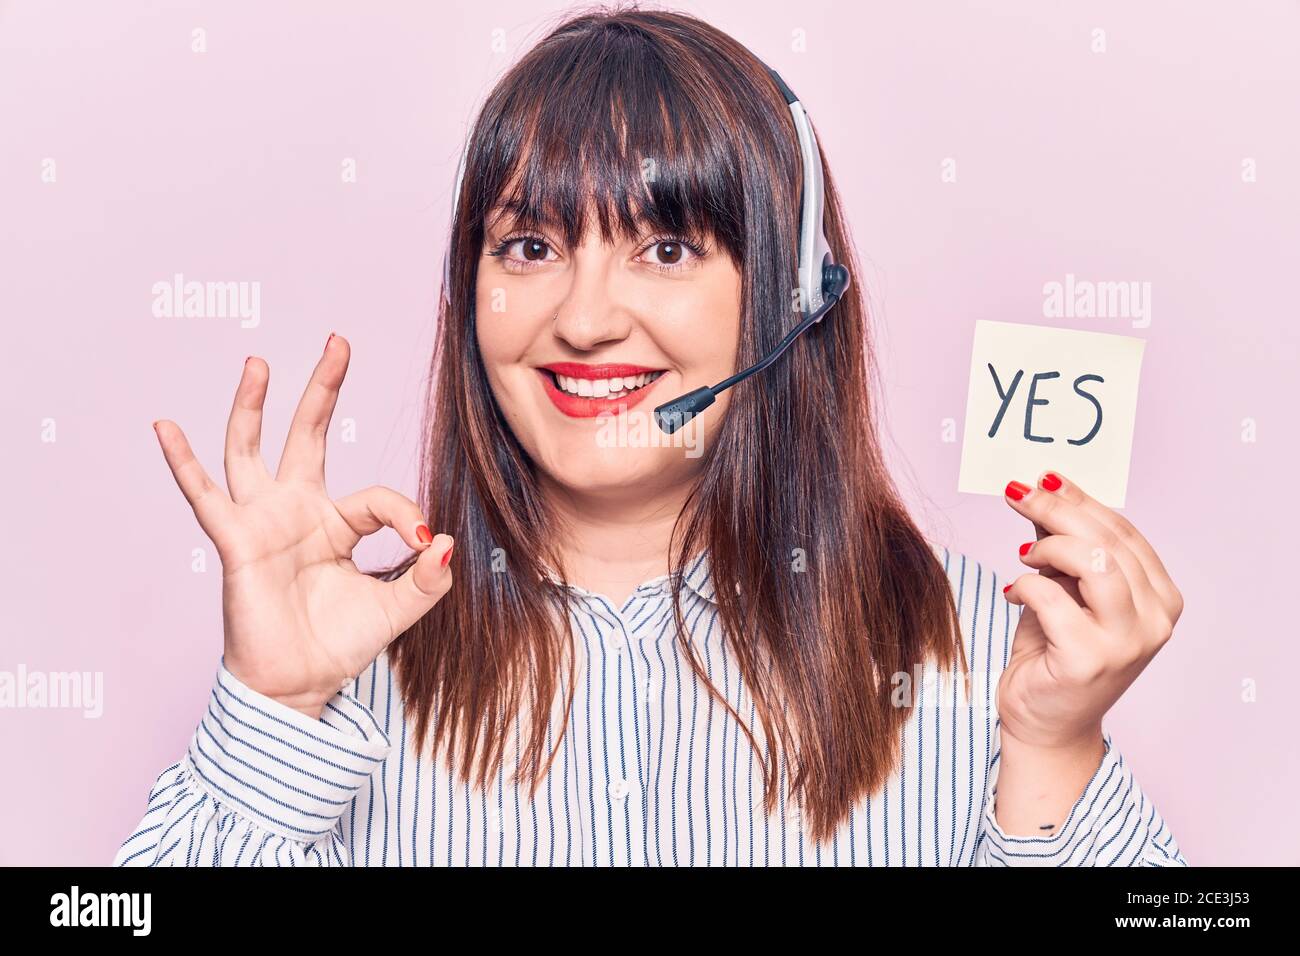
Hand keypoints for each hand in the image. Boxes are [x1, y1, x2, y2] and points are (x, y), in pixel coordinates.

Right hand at [151, 333, 454, 719]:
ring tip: (259, 363)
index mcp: (338, 524)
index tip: (425, 541)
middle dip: (323, 388)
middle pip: (309, 435)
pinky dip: (183, 462)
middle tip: (339, 341)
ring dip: (254, 406)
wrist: (299, 687)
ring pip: (252, 450)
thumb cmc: (340, 644)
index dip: (406, 514)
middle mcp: (298, 512)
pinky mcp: (236, 542)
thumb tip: (446, 541)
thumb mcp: (398, 609)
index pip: (378, 497)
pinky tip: (165, 426)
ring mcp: (263, 522)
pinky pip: (204, 496)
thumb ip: (427, 579)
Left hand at [997, 470, 1183, 751]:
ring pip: (1093, 562)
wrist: (1045, 722)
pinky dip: (1026, 585)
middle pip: (1107, 541)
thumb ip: (1067, 546)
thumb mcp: (1067, 589)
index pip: (1123, 532)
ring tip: (1024, 555)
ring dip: (1049, 545)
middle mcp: (1156, 620)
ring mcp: (1127, 642)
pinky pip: (1053, 598)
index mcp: (1162, 598)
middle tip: (1017, 492)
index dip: (1081, 500)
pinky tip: (1013, 592)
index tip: (1044, 478)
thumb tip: (1045, 489)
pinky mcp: (1089, 659)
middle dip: (1056, 509)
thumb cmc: (1055, 652)